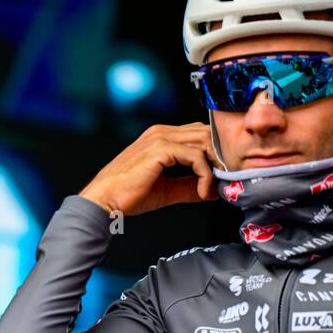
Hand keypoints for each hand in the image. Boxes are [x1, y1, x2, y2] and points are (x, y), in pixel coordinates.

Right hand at [78, 123, 218, 217]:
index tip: (221, 176)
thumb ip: (189, 186)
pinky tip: (202, 193)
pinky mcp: (160, 149)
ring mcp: (160, 138)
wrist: (105, 200)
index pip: (198, 134)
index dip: (214, 153)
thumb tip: (213, 191)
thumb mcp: (167, 190)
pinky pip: (195, 157)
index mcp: (161, 137)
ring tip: (217, 186)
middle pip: (205, 133)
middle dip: (220, 156)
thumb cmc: (128, 195)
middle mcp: (161, 132)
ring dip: (216, 165)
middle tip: (226, 180)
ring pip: (204, 142)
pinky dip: (204, 175)